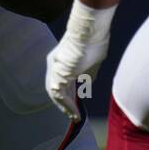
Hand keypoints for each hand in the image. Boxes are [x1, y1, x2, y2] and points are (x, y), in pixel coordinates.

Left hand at [45, 0, 114, 118]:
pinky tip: (74, 112)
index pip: (64, 81)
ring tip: (74, 117)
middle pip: (58, 88)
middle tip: (73, 116)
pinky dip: (67, 104)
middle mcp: (55, 63)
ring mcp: (54, 68)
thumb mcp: (93, 62)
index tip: (77, 106)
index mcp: (62, 59)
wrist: (90, 31)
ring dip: (66, 107)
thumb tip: (86, 84)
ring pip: (57, 93)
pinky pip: (60, 94)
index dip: (71, 95)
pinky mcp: (57, 73)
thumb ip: (88, 74)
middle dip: (66, 104)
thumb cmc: (94, 41)